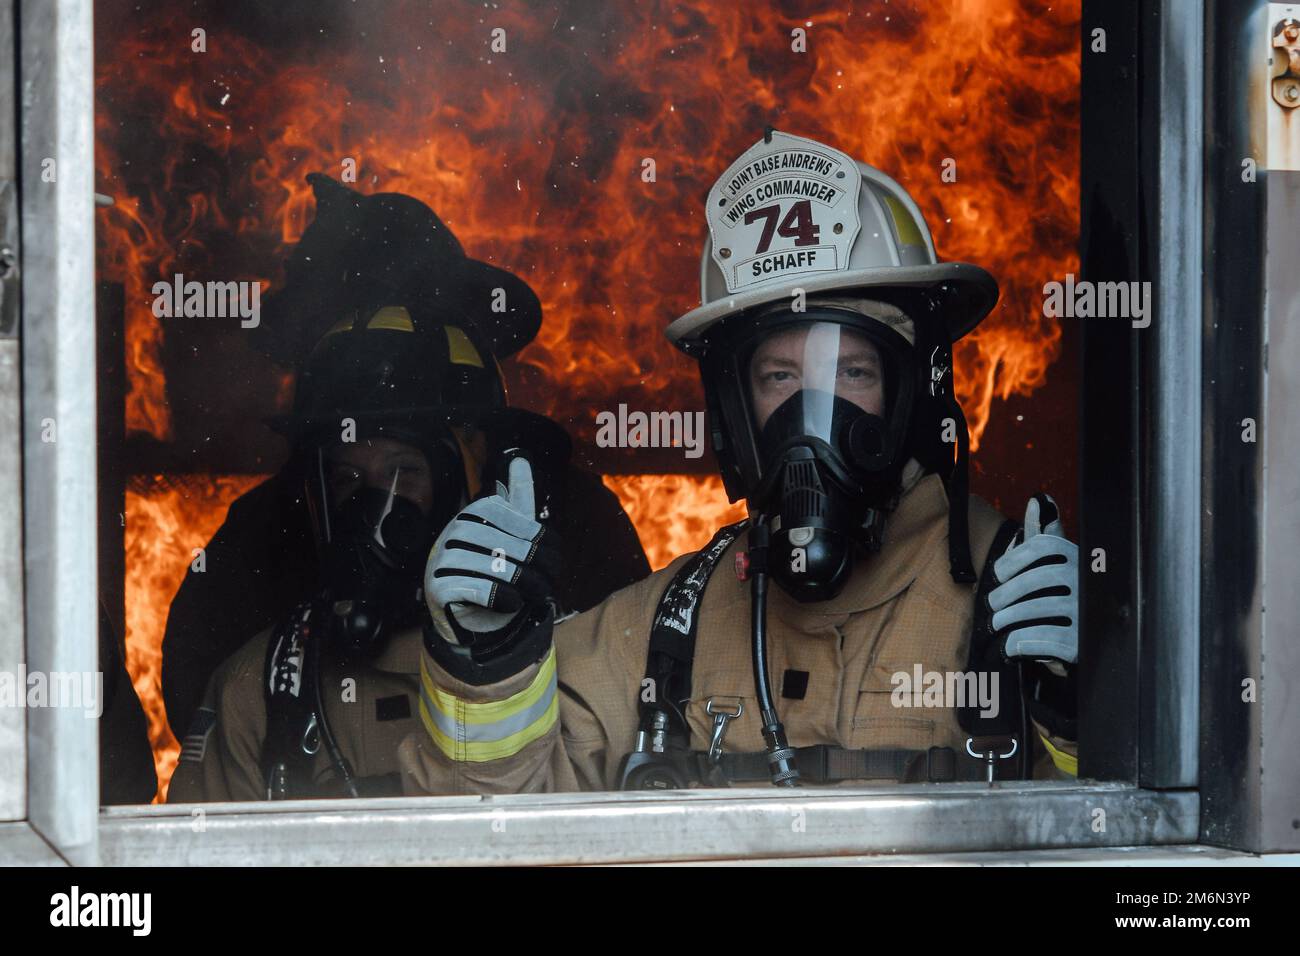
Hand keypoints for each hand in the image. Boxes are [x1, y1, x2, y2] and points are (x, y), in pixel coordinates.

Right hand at [424, 455, 559, 649]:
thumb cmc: (493, 566)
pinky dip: (503, 598)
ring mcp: (443, 558)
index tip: (554, 553)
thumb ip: (518, 497)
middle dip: (536, 565)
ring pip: (496, 567)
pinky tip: (511, 602)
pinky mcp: (438, 587)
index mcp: (474, 512)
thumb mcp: (509, 531)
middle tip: (548, 581)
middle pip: (507, 545)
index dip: (539, 537)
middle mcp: (455, 530)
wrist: (467, 612)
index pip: (515, 518)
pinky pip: (480, 588)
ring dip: (523, 584)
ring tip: (534, 593)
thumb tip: (520, 456)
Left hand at [988, 494, 1077, 674]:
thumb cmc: (1058, 594)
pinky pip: (1046, 639)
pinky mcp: (1083, 644)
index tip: (998, 572)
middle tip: (992, 604)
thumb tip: (1038, 500)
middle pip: (1039, 578)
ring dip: (1009, 617)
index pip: (1045, 546)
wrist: (1082, 642)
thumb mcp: (1052, 563)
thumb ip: (1043, 533)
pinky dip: (1021, 641)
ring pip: (1040, 608)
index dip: (1016, 557)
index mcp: (1077, 559)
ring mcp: (1088, 614)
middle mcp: (1087, 582)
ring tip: (997, 623)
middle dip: (1007, 592)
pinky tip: (1012, 645)